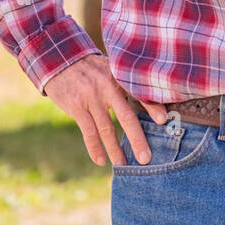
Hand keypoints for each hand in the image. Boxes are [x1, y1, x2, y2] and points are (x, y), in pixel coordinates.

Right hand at [41, 54, 168, 165]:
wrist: (60, 59)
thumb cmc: (93, 67)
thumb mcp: (112, 68)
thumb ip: (128, 82)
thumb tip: (152, 99)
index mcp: (120, 77)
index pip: (140, 93)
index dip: (152, 106)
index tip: (164, 120)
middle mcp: (107, 88)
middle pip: (126, 116)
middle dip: (137, 139)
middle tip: (146, 158)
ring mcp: (91, 98)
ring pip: (106, 128)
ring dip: (115, 149)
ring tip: (123, 165)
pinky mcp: (76, 107)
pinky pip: (87, 131)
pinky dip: (94, 147)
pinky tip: (100, 160)